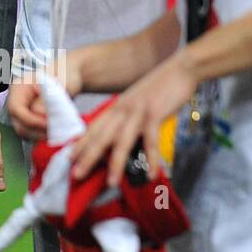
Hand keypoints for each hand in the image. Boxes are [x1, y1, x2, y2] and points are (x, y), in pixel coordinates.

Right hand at [8, 57, 84, 140]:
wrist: (72, 75)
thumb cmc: (65, 74)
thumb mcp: (58, 83)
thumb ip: (47, 99)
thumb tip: (39, 115)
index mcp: (19, 87)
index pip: (16, 109)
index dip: (31, 120)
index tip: (48, 124)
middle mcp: (18, 101)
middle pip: (18, 123)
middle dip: (36, 131)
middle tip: (56, 133)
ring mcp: (23, 111)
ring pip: (25, 131)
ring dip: (40, 135)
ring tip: (59, 134)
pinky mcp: (31, 119)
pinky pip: (33, 132)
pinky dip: (43, 135)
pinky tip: (58, 134)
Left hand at [71, 52, 195, 186]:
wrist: (182, 68)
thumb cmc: (164, 84)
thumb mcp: (140, 98)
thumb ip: (131, 114)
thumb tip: (128, 133)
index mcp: (119, 105)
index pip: (95, 127)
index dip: (82, 143)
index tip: (70, 158)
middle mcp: (124, 109)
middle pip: (102, 136)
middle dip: (88, 157)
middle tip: (76, 175)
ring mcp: (138, 112)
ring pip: (122, 142)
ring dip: (115, 164)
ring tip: (111, 182)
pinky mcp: (155, 115)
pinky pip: (151, 141)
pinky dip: (152, 159)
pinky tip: (152, 173)